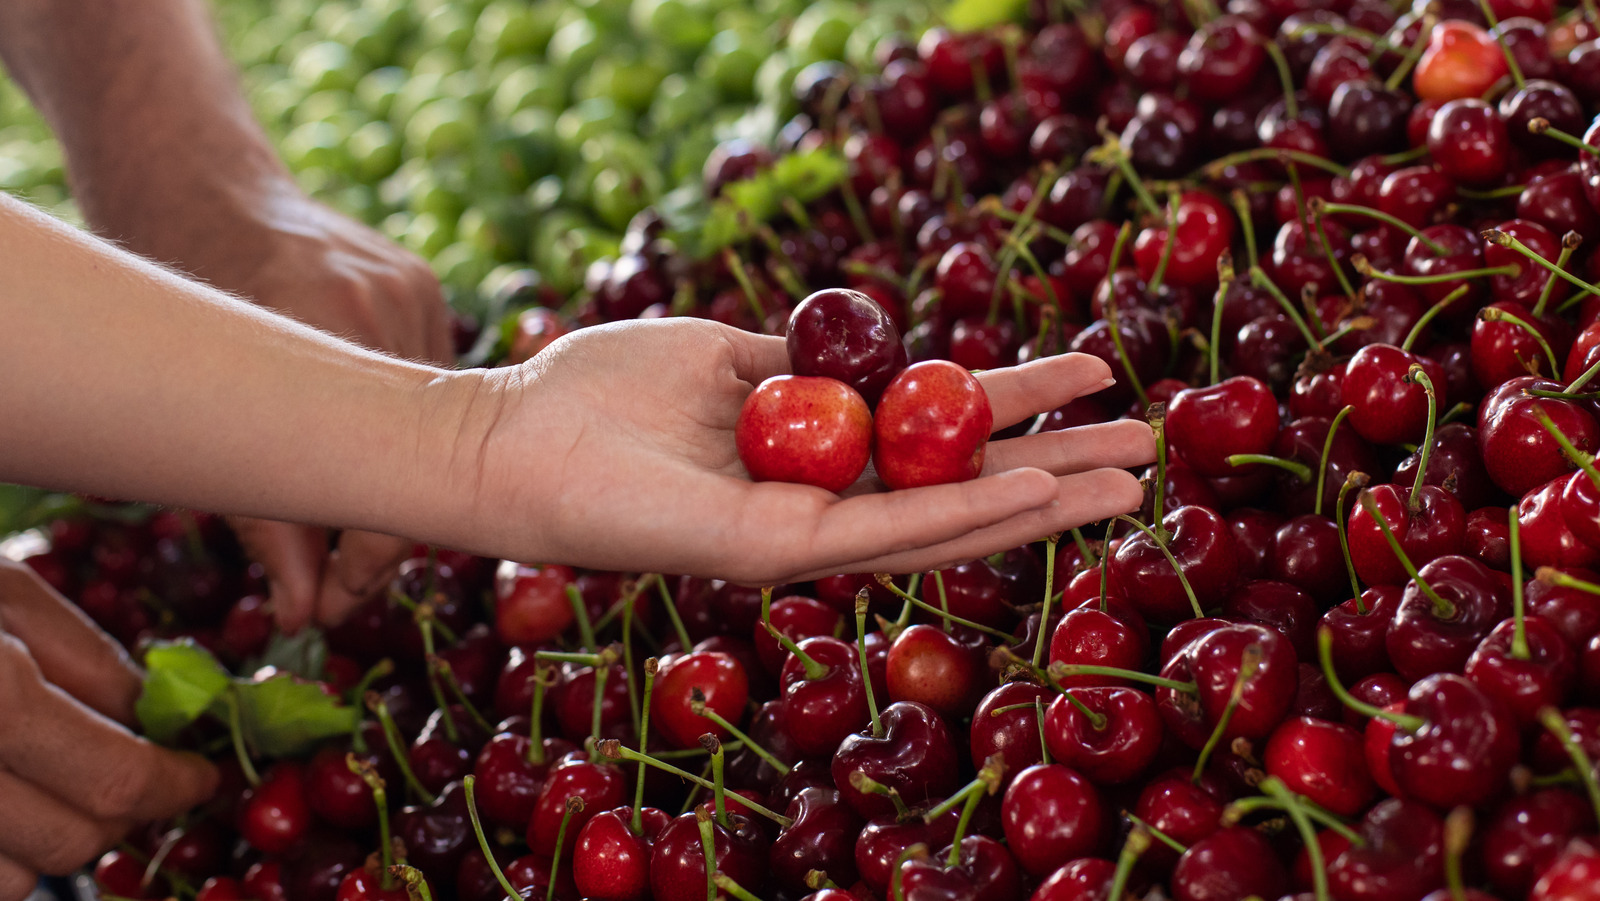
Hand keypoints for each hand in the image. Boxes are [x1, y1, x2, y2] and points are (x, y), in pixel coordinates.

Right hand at [0, 560, 216, 900]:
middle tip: (140, 776)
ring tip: (48, 779)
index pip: (117, 782)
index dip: (176, 784)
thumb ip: (86, 661)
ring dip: (47, 842)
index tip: (199, 773)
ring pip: (10, 881)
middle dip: (121, 815)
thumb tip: (156, 721)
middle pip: (69, 843)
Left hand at [106, 178, 452, 632]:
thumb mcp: (202, 403)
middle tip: (336, 585)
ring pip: (433, 427)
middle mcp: (382, 305)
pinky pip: (431, 380)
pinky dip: (405, 419)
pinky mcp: (427, 285)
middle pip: (419, 460)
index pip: (381, 481)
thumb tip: (301, 611)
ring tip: (348, 518)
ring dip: (398, 476)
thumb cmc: (179, 288)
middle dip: (379, 533)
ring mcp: (415, 290)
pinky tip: (372, 434)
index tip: (330, 609)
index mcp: (320, 322)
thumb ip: (263, 512)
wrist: (205, 183)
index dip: (364, 564)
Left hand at [441, 318, 1154, 594]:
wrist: (510, 438)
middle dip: (1059, 468)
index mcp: (814, 460)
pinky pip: (882, 528)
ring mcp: (802, 537)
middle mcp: (821, 509)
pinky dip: (963, 511)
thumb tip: (858, 352)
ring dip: (1041, 499)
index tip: (1092, 371)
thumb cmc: (598, 394)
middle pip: (961, 491)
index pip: (937, 438)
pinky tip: (1036, 486)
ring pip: (942, 522)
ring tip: (1131, 478)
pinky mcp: (770, 550)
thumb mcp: (715, 357)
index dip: (1018, 408)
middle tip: (1152, 451)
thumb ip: (795, 364)